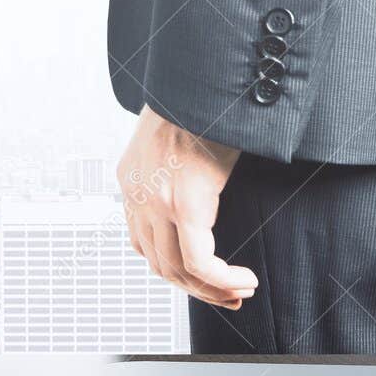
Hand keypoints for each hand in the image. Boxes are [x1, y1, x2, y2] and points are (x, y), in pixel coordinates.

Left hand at [117, 107, 256, 308]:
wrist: (209, 77)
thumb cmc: (203, 103)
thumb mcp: (177, 137)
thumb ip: (175, 167)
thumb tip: (197, 189)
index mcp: (132, 178)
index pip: (143, 242)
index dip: (176, 269)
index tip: (205, 278)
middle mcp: (137, 193)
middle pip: (159, 263)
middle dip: (196, 288)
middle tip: (229, 297)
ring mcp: (157, 200)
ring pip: (178, 270)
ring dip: (212, 290)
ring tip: (240, 292)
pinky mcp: (184, 203)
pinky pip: (199, 262)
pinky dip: (222, 279)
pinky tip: (243, 280)